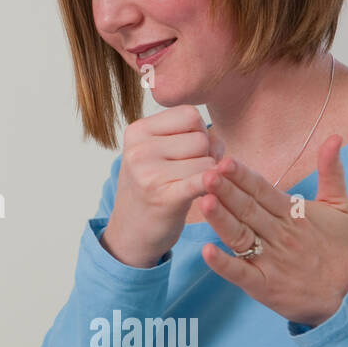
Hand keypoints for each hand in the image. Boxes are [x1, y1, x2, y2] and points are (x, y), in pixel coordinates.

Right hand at [105, 105, 225, 266]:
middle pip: (201, 138)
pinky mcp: (165, 198)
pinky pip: (204, 180)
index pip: (190, 114)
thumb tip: (217, 138)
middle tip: (189, 172)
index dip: (199, 131)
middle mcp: (139, 149)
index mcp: (137, 131)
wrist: (130, 232)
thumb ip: (184, 134)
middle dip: (205, 154)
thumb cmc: (150, 187)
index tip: (188, 150)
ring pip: (208, 160)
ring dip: (209, 175)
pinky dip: (212, 184)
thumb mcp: (153, 151)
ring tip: (188, 185)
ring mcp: (149, 174)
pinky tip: (210, 190)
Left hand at [198, 134, 347, 326]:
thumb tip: (334, 136)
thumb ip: (332, 171)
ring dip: (222, 219)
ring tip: (204, 201)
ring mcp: (271, 260)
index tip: (225, 161)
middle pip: (248, 210)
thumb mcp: (340, 206)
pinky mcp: (264, 285)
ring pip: (241, 236)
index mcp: (293, 214)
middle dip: (227, 191)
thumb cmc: (341, 247)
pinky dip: (224, 264)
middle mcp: (279, 235)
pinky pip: (241, 273)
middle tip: (207, 173)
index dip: (244, 177)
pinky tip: (207, 251)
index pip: (263, 191)